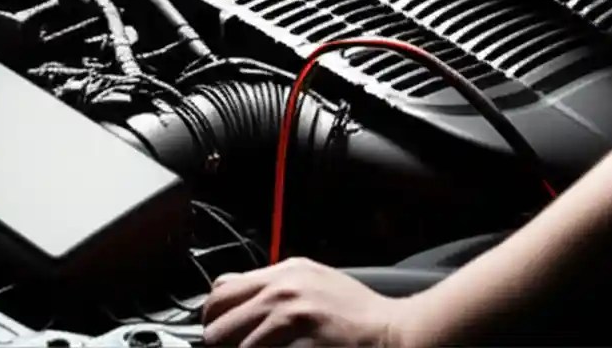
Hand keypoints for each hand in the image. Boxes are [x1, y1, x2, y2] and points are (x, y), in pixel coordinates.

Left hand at [203, 258, 410, 347]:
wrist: (394, 333)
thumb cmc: (358, 315)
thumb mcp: (315, 282)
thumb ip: (277, 286)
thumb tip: (236, 298)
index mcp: (286, 271)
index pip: (221, 290)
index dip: (217, 317)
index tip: (225, 335)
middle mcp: (283, 289)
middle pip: (217, 322)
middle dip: (223, 344)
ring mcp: (292, 316)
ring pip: (232, 346)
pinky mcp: (302, 342)